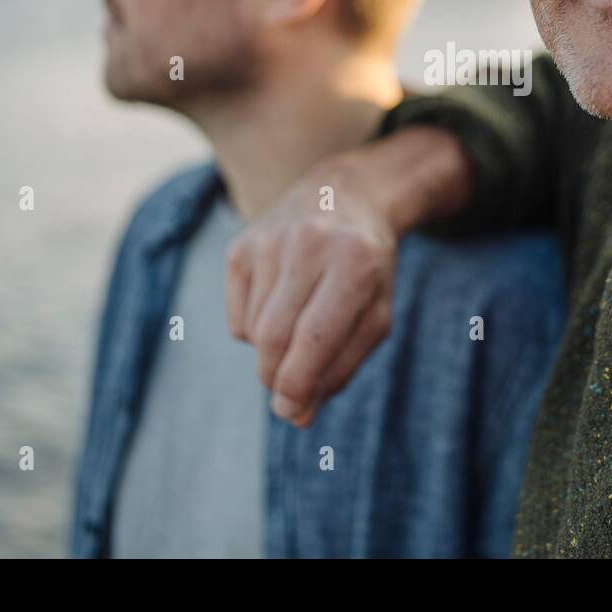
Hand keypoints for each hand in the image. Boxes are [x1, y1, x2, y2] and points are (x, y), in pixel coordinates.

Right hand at [226, 157, 396, 427]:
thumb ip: (341, 367)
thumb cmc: (366, 269)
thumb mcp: (374, 313)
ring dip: (271, 352)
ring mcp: (270, 241)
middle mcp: (310, 245)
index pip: (314, 339)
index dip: (298, 385)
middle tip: (288, 393)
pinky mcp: (241, 245)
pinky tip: (280, 305)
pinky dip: (254, 331)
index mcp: (356, 263)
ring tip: (299, 327)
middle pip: (274, 338)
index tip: (293, 412)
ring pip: (254, 331)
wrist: (344, 196)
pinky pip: (236, 317)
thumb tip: (297, 415)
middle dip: (277, 378)